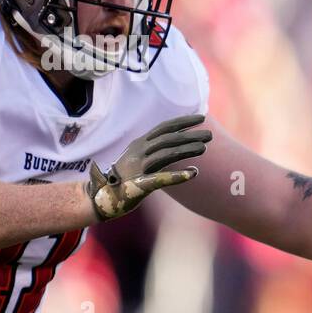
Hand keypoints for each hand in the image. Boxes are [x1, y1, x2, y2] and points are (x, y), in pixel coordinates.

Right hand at [86, 113, 211, 220]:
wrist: (101, 195)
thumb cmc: (124, 177)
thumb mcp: (139, 158)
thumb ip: (158, 150)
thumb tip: (181, 142)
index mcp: (140, 144)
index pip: (164, 127)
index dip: (183, 122)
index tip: (201, 117)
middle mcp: (139, 151)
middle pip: (168, 138)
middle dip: (190, 134)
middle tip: (210, 135)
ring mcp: (138, 166)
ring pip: (166, 153)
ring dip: (186, 149)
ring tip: (204, 148)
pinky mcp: (139, 182)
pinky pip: (161, 178)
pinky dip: (178, 175)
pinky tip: (194, 173)